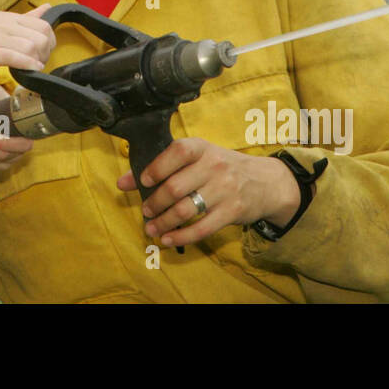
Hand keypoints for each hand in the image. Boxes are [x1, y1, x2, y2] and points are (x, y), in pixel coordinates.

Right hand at [0, 4, 55, 71]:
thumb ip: (24, 19)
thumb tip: (46, 8)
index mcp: (9, 18)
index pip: (43, 25)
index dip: (49, 41)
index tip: (43, 53)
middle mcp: (6, 25)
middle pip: (42, 36)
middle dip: (46, 53)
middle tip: (38, 63)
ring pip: (32, 46)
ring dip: (38, 61)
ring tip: (32, 69)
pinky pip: (15, 57)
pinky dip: (28, 66)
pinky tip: (30, 73)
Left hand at [115, 139, 302, 246]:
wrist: (266, 182)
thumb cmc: (223, 168)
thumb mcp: (199, 158)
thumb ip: (163, 166)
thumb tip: (122, 181)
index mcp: (203, 148)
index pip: (176, 152)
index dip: (156, 167)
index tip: (143, 181)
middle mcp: (214, 165)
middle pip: (175, 187)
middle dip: (154, 203)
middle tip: (146, 211)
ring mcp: (225, 189)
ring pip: (185, 210)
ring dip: (163, 223)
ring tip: (151, 228)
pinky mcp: (232, 211)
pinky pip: (201, 228)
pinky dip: (181, 237)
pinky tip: (168, 240)